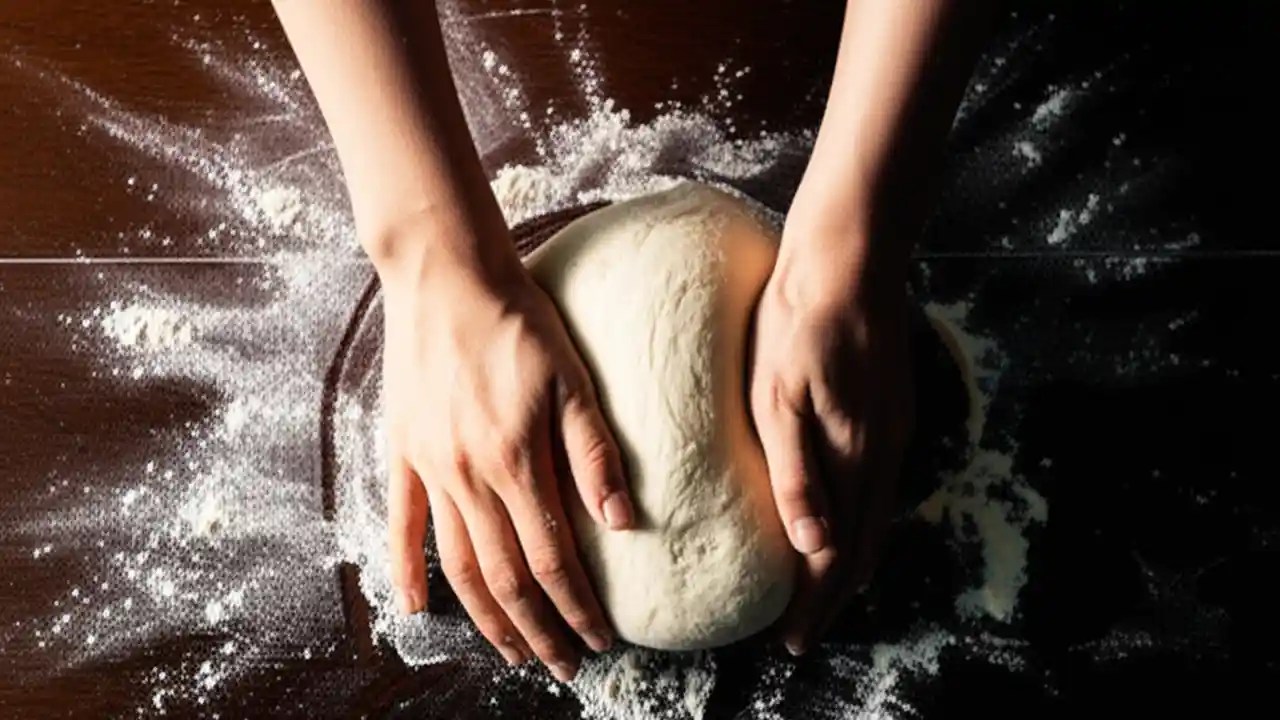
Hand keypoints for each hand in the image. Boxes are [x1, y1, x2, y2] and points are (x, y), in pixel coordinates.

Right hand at [379, 236, 633, 680]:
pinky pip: (402, 523)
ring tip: (513, 652)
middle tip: (565, 665)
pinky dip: (406, 569)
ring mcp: (429, 466)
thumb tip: (622, 521)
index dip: (577, 605)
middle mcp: (467, 475)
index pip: (551, 557)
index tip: (601, 638)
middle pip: (505, 576)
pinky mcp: (403, 451)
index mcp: (514, 459)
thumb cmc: (518, 318)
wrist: (445, 273)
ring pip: (458, 564)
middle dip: (539, 629)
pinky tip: (415, 608)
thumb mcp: (571, 376)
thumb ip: (594, 451)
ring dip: (487, 616)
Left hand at [750, 222, 912, 655]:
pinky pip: (879, 486)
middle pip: (861, 546)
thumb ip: (797, 473)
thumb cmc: (798, 322)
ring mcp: (893, 430)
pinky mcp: (892, 410)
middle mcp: (882, 452)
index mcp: (852, 455)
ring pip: (874, 518)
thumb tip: (814, 547)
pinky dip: (860, 522)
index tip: (791, 641)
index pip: (835, 554)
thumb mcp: (779, 398)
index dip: (814, 603)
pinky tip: (844, 520)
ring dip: (848, 561)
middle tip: (803, 633)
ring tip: (822, 592)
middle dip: (831, 596)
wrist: (850, 258)